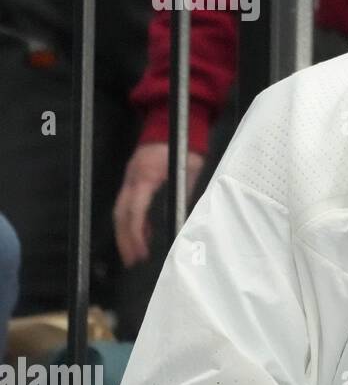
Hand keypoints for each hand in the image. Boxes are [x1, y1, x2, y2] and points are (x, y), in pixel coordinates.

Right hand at [113, 142, 204, 266]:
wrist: (172, 124)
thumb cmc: (186, 147)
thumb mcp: (191, 171)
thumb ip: (183, 195)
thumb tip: (181, 222)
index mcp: (145, 177)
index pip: (135, 211)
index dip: (137, 234)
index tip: (142, 253)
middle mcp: (131, 179)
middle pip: (120, 214)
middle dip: (124, 239)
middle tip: (132, 261)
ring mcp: (129, 178)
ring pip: (120, 210)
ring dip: (125, 232)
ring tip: (134, 254)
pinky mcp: (132, 179)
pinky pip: (127, 203)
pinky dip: (132, 220)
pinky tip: (143, 234)